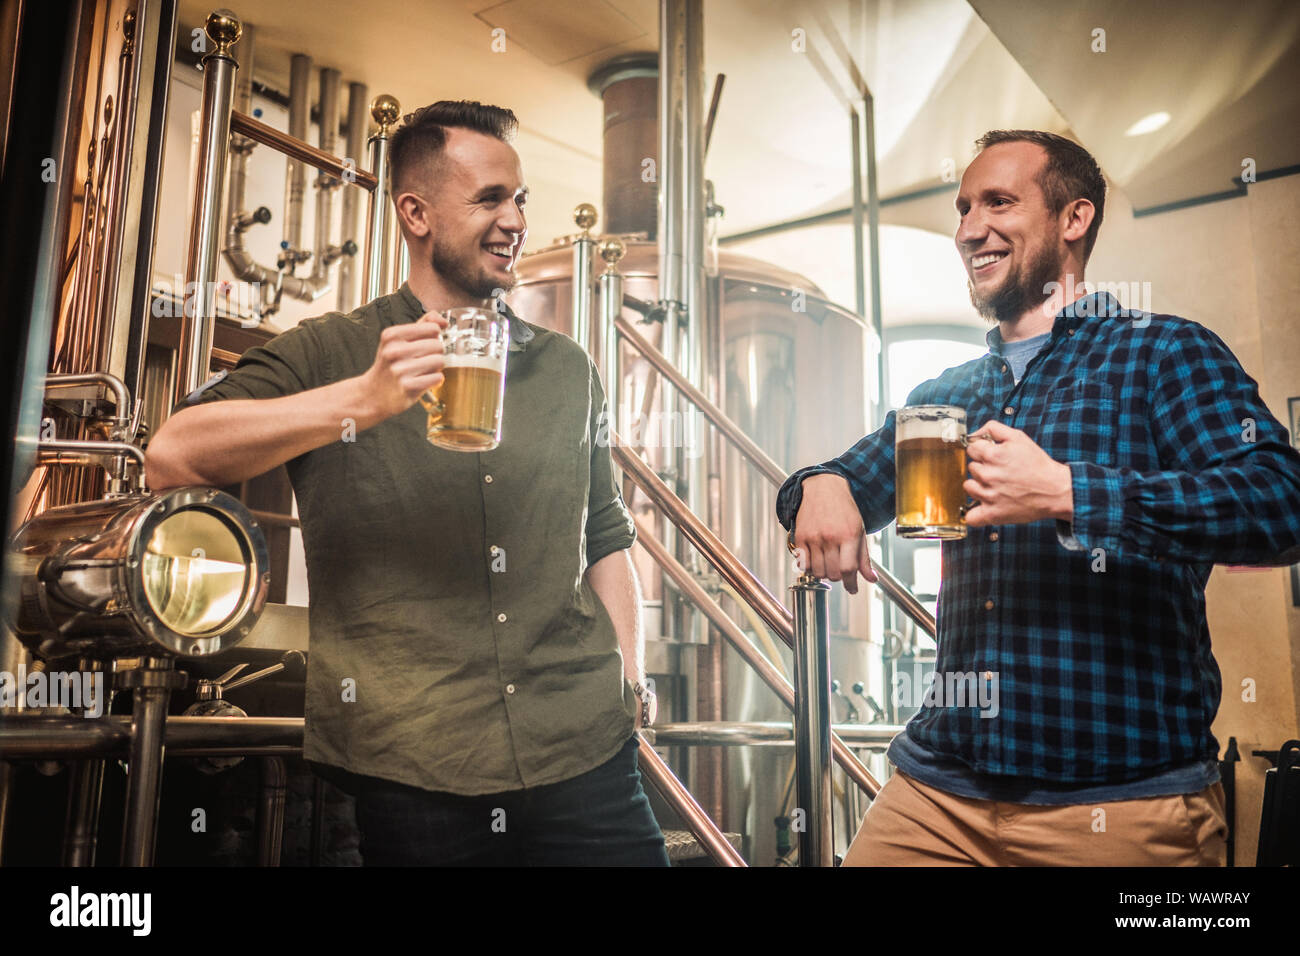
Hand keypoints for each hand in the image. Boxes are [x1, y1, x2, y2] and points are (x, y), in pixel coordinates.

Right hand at [358, 312, 447, 420]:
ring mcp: (400, 370)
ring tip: (423, 370)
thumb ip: (422, 324)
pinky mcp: (407, 387)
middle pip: (438, 345)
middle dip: (436, 353)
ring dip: (436, 367)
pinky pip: (438, 378)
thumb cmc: (390, 364)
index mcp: (392, 335)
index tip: (426, 343)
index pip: (432, 328)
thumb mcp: (399, 339)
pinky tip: (423, 381)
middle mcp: (394, 351)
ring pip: (440, 361)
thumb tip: (443, 321)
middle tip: (424, 360)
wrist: (373, 393)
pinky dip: (435, 380)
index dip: (434, 337)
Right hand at [792, 473, 877, 593]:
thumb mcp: (859, 530)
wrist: (823, 487)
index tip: (852, 589)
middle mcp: (830, 536)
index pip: (848, 568)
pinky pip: (803, 564)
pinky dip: (810, 568)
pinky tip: (816, 560)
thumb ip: (864, 557)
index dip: (851, 583)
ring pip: (817, 572)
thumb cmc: (843, 508)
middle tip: (840, 570)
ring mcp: (813, 537)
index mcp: (848, 534)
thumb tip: (871, 579)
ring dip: (824, 574)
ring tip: (828, 564)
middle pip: (833, 573)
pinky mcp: (800, 537)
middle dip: (838, 577)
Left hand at [963, 420, 1073, 525]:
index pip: (972, 448)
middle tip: (1000, 471)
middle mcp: (988, 475)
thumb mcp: (1018, 437)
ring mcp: (989, 495)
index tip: (993, 456)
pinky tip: (984, 506)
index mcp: (993, 455)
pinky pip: (971, 517)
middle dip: (983, 467)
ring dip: (979, 486)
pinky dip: (975, 514)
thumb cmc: (1038, 465)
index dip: (983, 451)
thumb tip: (974, 433)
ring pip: (968, 487)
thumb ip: (993, 429)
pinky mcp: (993, 514)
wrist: (1056, 490)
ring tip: (996, 486)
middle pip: (971, 467)